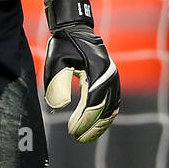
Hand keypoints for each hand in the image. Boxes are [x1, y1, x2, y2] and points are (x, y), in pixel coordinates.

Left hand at [43, 0, 119, 142]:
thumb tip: (59, 107)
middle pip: (105, 110)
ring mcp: (113, 79)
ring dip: (100, 125)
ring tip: (85, 137)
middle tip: (76, 137)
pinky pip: (112, 104)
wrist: (76, 29)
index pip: (93, 104)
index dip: (84, 121)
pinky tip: (93, 127)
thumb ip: (57, 83)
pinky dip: (104, 117)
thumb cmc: (64, 45)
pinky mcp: (111, 82)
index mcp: (97, 71)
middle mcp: (109, 77)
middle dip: (92, 127)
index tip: (72, 131)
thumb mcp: (56, 61)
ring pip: (112, 109)